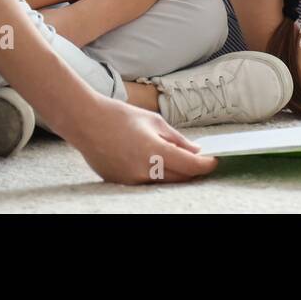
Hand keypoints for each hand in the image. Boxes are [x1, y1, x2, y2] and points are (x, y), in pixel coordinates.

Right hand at [71, 97, 216, 184]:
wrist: (86, 122)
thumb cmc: (120, 116)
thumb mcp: (154, 122)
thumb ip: (177, 139)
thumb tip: (195, 151)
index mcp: (154, 152)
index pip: (190, 166)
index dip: (205, 165)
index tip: (214, 161)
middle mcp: (143, 171)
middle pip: (179, 178)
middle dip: (192, 170)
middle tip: (200, 160)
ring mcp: (131, 180)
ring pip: (163, 182)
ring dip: (174, 172)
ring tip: (178, 158)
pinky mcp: (120, 183)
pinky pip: (145, 181)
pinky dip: (155, 173)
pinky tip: (154, 161)